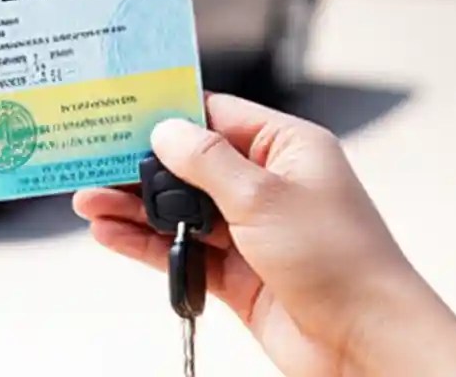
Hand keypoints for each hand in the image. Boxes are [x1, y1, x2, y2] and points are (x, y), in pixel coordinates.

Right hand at [73, 93, 455, 376]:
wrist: (366, 345)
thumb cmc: (343, 263)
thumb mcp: (265, 197)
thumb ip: (207, 162)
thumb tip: (166, 131)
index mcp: (288, 149)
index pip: (216, 115)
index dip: (169, 112)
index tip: (124, 109)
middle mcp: (268, 184)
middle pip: (189, 164)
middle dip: (141, 165)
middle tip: (93, 160)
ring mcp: (250, 230)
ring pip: (180, 210)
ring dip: (134, 207)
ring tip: (89, 201)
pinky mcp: (237, 272)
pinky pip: (181, 249)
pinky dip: (145, 243)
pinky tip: (111, 235)